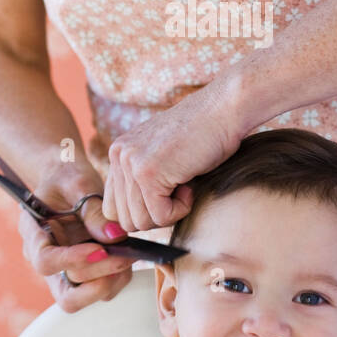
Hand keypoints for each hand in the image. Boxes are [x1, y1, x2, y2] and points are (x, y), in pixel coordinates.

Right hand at [18, 162, 134, 312]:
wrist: (69, 181)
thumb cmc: (68, 178)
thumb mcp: (79, 183)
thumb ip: (93, 209)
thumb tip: (114, 236)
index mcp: (33, 233)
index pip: (45, 260)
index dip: (71, 260)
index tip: (100, 249)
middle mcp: (44, 259)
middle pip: (65, 292)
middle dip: (98, 276)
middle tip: (124, 256)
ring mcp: (62, 272)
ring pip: (83, 297)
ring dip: (110, 280)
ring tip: (131, 253)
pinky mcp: (83, 275)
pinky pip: (100, 291)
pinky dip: (118, 279)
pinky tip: (129, 255)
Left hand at [102, 76, 247, 232]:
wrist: (224, 110)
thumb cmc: (203, 135)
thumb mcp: (161, 156)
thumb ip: (140, 182)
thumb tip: (129, 225)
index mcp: (119, 153)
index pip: (112, 208)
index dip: (141, 213)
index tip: (164, 198)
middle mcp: (118, 156)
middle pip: (125, 220)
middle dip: (155, 216)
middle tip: (178, 191)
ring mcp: (131, 163)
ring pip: (141, 222)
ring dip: (170, 212)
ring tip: (185, 184)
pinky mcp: (149, 172)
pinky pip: (161, 216)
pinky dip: (181, 209)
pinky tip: (190, 184)